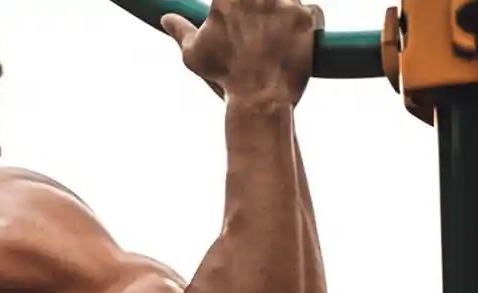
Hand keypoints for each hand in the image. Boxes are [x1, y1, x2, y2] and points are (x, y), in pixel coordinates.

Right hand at [161, 0, 322, 104]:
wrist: (258, 97)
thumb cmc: (223, 76)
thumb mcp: (194, 53)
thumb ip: (180, 30)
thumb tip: (166, 19)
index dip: (236, 6)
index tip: (238, 17)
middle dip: (261, 8)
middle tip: (257, 31)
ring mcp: (283, 2)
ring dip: (281, 12)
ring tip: (273, 38)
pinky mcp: (305, 16)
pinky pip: (310, 11)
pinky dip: (303, 24)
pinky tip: (292, 42)